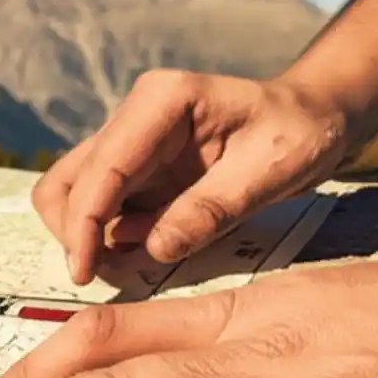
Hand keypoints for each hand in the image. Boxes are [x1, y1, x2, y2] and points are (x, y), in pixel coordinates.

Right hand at [32, 70, 353, 284]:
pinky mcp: (131, 168)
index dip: (82, 223)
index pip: (101, 168)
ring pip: (69, 192)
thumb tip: (154, 249)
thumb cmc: (298, 132)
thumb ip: (211, 209)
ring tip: (123, 264)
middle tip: (102, 275)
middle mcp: (131, 117)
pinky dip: (104, 235)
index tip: (83, 271)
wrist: (311, 116)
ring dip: (82, 234)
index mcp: (161, 102)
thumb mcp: (269, 170)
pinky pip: (97, 206)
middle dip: (74, 232)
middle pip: (66, 181)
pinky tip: (141, 247)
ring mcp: (127, 142)